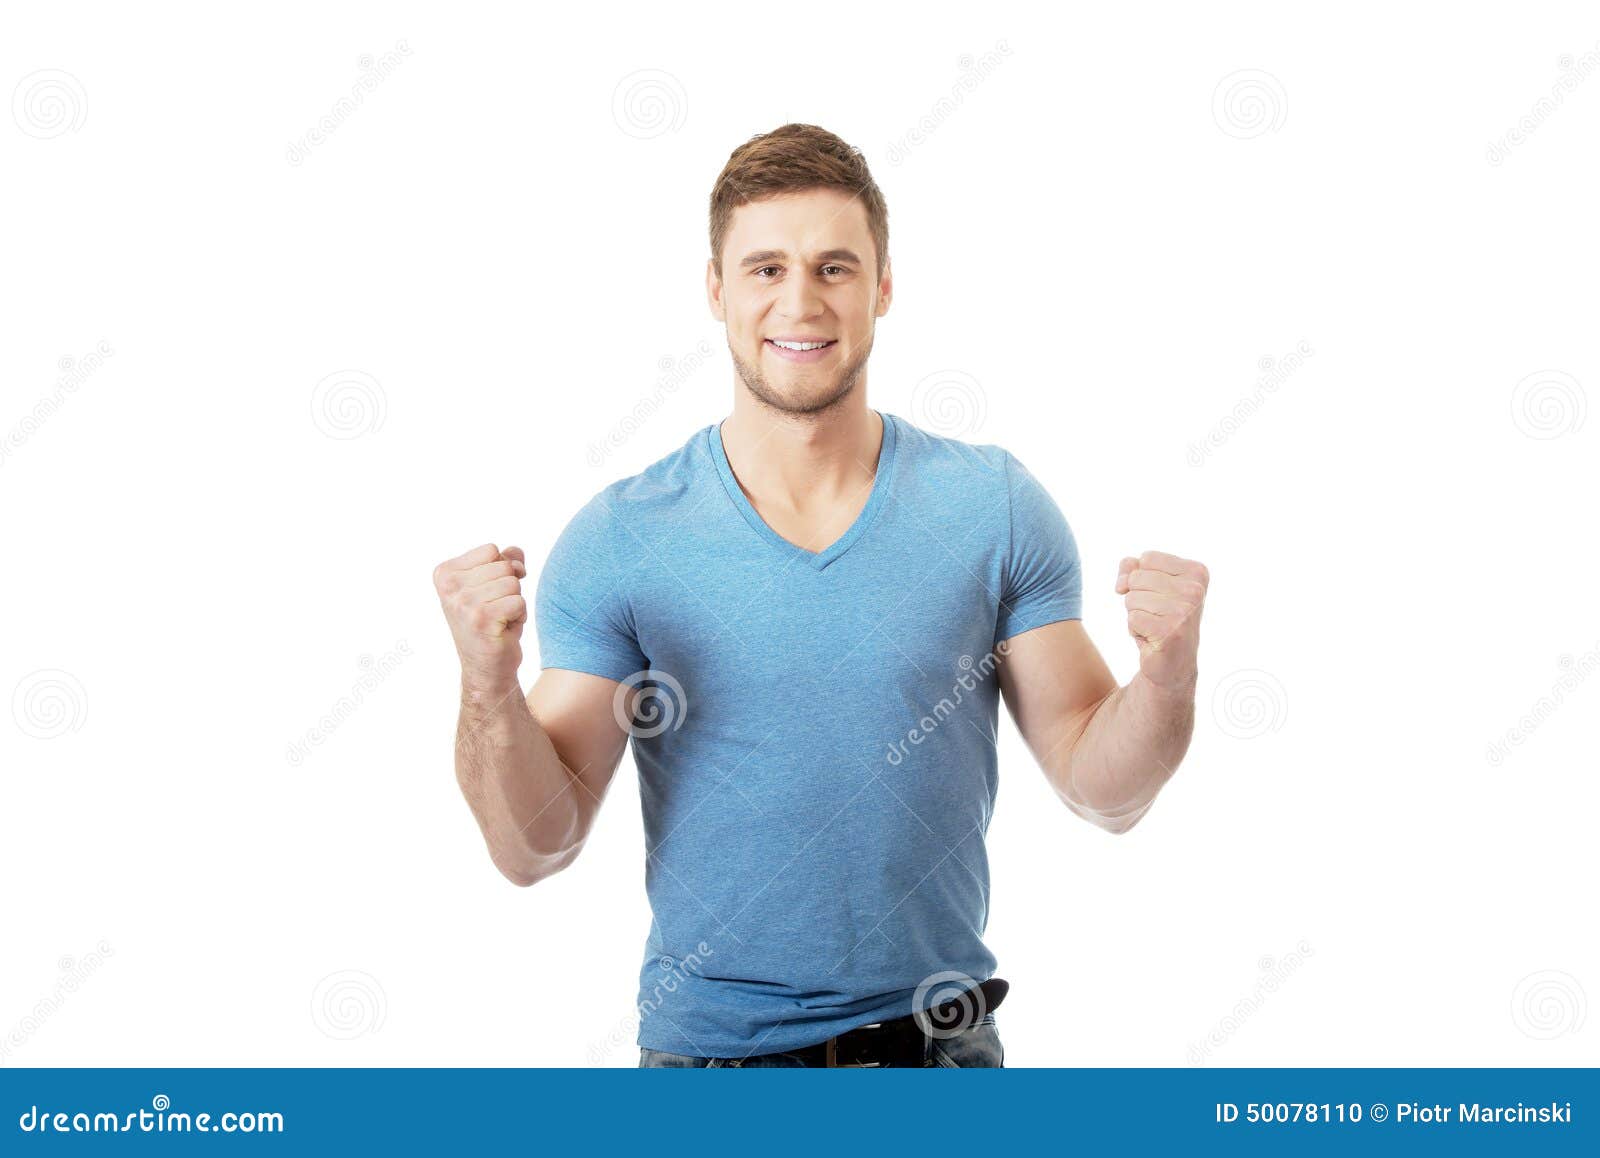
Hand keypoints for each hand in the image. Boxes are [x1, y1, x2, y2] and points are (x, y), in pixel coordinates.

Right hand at [433, 542, 527, 694]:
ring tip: (499, 619)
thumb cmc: (491, 623)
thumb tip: (516, 553)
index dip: (501, 569)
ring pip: (513, 583)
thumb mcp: (493, 585)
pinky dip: (519, 616)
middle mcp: (449, 586)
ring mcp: (464, 602)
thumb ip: (504, 560)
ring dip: (515, 602)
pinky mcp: (481, 618)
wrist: (486, 666)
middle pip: (504, 566)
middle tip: (495, 610)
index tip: (489, 593)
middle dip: (510, 588)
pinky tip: (503, 629)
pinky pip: (519, 602)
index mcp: (445, 573)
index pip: (491, 550)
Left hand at [1114, 550, 1207, 692]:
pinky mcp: (1170, 630)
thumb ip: (1132, 568)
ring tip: (1154, 625)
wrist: (1172, 663)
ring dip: (1135, 614)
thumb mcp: (1148, 585)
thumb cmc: (1159, 619)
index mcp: (1196, 572)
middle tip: (1155, 615)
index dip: (1141, 577)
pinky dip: (1135, 629)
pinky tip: (1152, 638)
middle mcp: (1195, 590)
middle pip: (1137, 577)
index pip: (1147, 558)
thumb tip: (1124, 578)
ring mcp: (1185, 610)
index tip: (1158, 596)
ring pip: (1132, 598)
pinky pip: (1133, 618)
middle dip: (1137, 598)